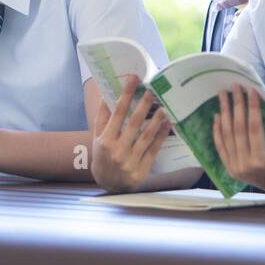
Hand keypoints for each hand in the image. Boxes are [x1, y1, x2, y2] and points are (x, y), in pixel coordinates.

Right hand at [91, 75, 170, 192]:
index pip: (116, 113)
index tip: (133, 79)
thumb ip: (102, 117)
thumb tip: (107, 93)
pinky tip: (167, 125)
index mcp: (105, 140)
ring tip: (163, 106)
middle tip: (152, 90)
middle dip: (143, 105)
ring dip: (156, 120)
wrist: (109, 185)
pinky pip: (153, 150)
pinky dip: (160, 137)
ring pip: (146, 137)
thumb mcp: (97, 137)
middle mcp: (117, 150)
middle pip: (133, 123)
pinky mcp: (141, 170)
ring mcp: (130, 161)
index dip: (125, 95)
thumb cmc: (103, 156)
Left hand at [212, 83, 264, 201]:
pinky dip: (217, 130)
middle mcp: (244, 166)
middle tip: (234, 86)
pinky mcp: (230, 170)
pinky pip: (220, 147)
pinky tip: (218, 114)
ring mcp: (234, 169)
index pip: (254, 128)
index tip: (251, 90)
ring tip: (223, 95)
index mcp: (261, 162)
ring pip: (226, 136)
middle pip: (237, 129)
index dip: (252, 107)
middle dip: (236, 105)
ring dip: (224, 113)